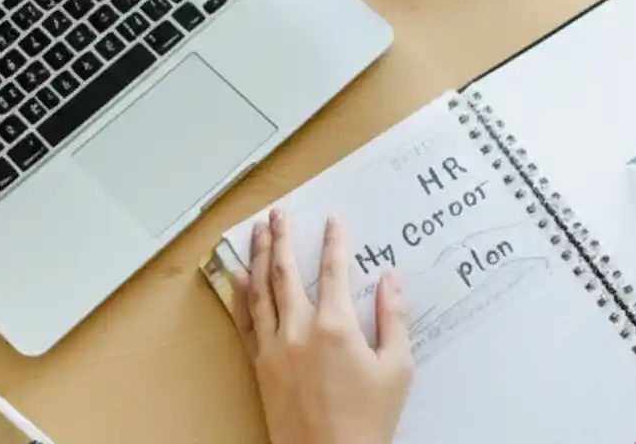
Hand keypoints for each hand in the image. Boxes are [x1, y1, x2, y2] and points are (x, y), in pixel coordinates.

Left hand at [230, 210, 413, 443]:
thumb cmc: (367, 421)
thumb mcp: (396, 368)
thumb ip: (392, 319)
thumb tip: (390, 281)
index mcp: (335, 327)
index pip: (333, 271)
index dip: (333, 242)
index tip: (332, 221)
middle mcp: (299, 330)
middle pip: (285, 272)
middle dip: (281, 238)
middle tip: (279, 214)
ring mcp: (274, 348)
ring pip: (260, 291)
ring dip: (257, 257)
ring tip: (256, 232)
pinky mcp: (261, 366)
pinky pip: (246, 322)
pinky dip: (240, 296)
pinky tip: (238, 278)